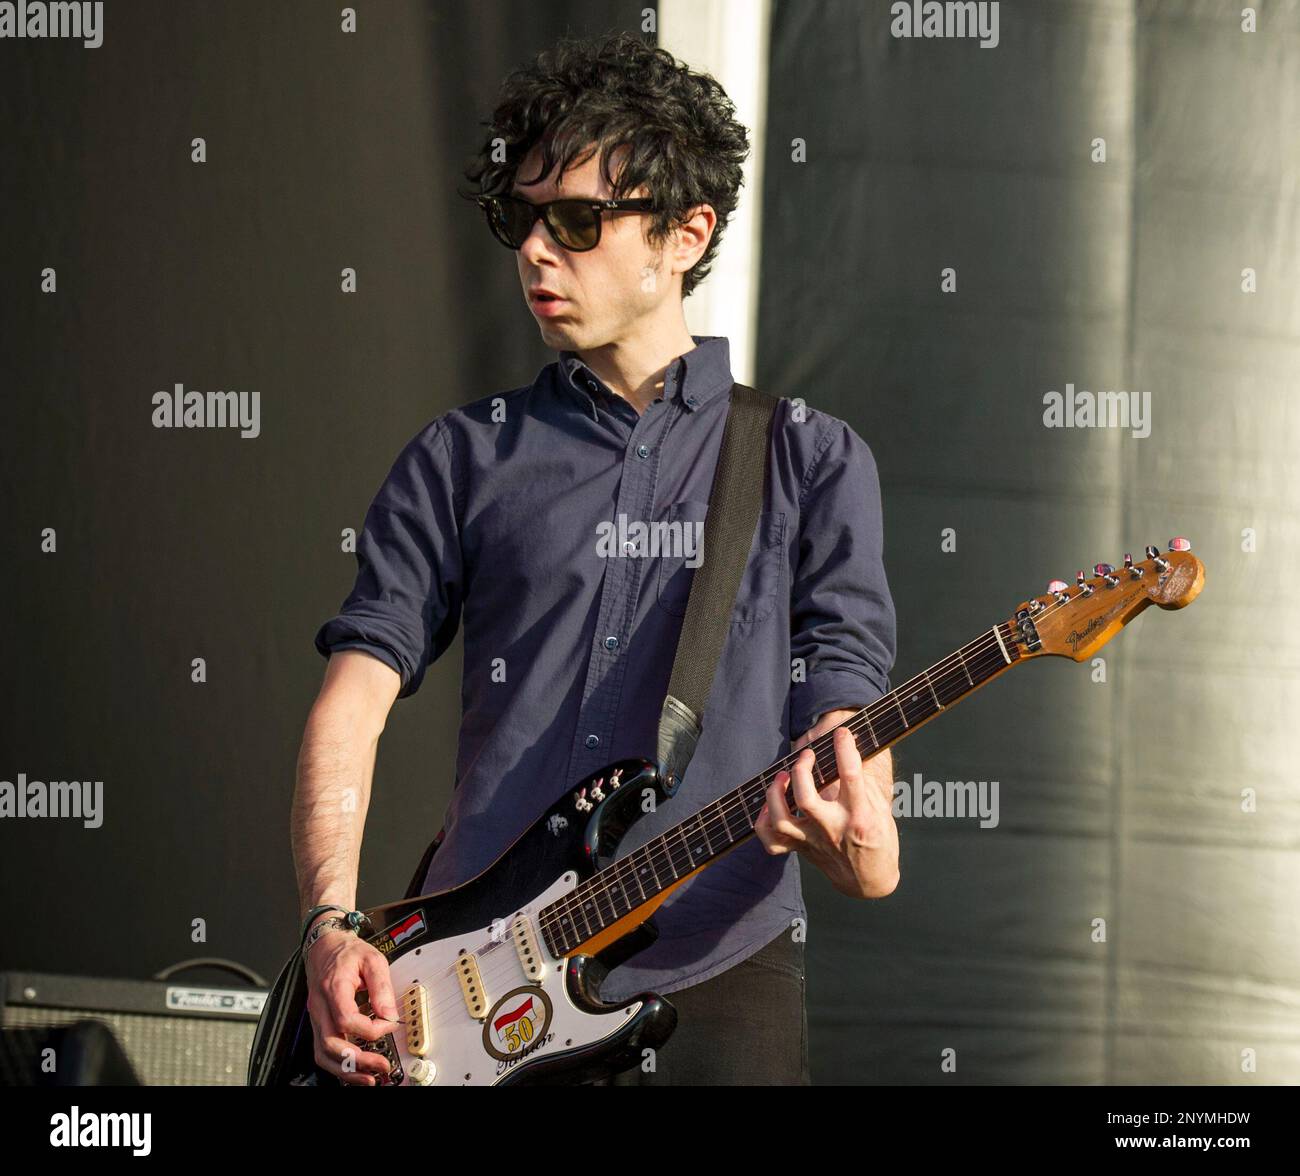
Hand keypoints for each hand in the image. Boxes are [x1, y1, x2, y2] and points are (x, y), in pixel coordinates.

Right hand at [302, 915, 402, 1085]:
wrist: (325, 945)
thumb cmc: (347, 952)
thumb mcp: (372, 959)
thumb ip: (382, 986)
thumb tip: (389, 1013)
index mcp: (334, 987)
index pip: (346, 1019)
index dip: (370, 1028)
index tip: (390, 1024)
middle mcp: (320, 1006)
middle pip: (331, 1043)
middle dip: (357, 1060)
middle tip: (381, 1065)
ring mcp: (316, 1016)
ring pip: (323, 1053)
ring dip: (346, 1070)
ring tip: (369, 1078)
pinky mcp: (318, 1022)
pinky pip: (322, 1050)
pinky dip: (338, 1065)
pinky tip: (355, 1069)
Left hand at [755, 707, 898, 898]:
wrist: (870, 882)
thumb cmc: (879, 841)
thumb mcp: (882, 811)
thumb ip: (865, 785)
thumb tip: (849, 753)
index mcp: (859, 817)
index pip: (851, 777)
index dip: (844, 749)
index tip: (841, 734)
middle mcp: (832, 830)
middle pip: (806, 798)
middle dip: (801, 769)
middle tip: (807, 755)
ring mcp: (812, 841)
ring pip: (781, 819)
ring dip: (775, 793)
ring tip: (782, 775)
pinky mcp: (800, 848)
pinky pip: (771, 841)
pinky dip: (762, 821)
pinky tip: (768, 803)